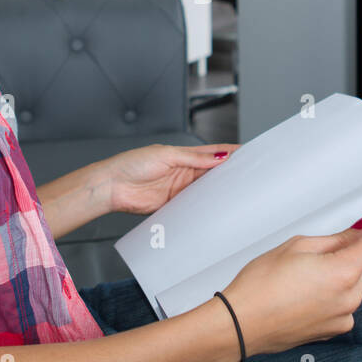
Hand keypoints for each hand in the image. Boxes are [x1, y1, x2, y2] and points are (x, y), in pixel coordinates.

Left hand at [101, 143, 239, 215]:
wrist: (113, 186)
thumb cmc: (133, 164)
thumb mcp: (167, 155)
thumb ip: (194, 158)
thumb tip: (218, 157)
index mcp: (183, 155)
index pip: (212, 153)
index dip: (230, 153)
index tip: (247, 153)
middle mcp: (184, 171)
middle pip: (213, 173)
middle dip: (229, 174)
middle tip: (248, 176)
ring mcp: (180, 189)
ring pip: (206, 190)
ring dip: (218, 192)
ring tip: (236, 193)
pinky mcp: (174, 205)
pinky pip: (193, 206)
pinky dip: (204, 207)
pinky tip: (215, 208)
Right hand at [218, 191, 361, 358]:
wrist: (239, 326)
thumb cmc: (259, 286)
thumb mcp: (296, 247)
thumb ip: (335, 239)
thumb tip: (359, 232)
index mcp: (343, 272)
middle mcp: (351, 298)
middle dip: (361, 244)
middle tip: (333, 238)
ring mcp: (345, 318)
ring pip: (360, 280)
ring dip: (347, 267)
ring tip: (307, 269)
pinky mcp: (335, 330)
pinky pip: (347, 300)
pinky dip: (337, 288)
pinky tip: (307, 288)